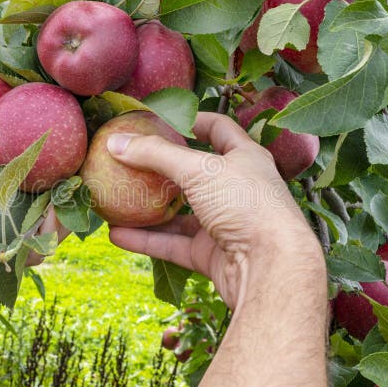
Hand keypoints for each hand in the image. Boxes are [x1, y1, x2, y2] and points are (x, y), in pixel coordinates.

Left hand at [0, 80, 66, 282]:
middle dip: (69, 177)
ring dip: (63, 211)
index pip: (27, 155)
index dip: (51, 144)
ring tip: (62, 199)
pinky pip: (32, 250)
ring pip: (47, 219)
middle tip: (75, 163)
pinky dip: (47, 240)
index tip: (66, 123)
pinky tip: (50, 224)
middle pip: (47, 187)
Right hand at [107, 113, 322, 310]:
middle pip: (193, 173)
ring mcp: (224, 224)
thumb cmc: (247, 204)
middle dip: (161, 169)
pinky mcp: (212, 255)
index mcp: (245, 158)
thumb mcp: (199, 170)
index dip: (192, 120)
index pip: (219, 129)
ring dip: (149, 208)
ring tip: (116, 200)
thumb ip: (156, 155)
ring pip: (180, 213)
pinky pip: (173, 244)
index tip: (160, 118)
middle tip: (128, 161)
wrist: (271, 267)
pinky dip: (147, 240)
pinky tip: (117, 235)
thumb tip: (116, 142)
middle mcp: (236, 189)